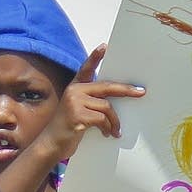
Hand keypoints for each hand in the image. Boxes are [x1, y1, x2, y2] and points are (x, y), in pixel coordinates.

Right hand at [38, 45, 143, 161]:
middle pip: (106, 87)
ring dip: (115, 121)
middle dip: (126, 90)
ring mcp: (74, 102)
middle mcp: (74, 91)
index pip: (86, 69)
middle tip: (140, 92)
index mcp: (75, 87)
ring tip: (115, 130)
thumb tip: (115, 101)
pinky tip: (108, 134)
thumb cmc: (68, 127)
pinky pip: (102, 119)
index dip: (95, 57)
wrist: (51, 144)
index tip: (104, 47)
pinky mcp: (77, 115)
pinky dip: (108, 128)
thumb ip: (91, 101)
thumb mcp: (78, 109)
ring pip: (106, 106)